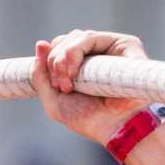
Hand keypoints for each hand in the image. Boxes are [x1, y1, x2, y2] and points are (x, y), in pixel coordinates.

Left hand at [32, 29, 152, 143]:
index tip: (56, 86)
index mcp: (83, 64)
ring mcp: (111, 47)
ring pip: (78, 36)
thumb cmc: (89, 118)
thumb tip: (41, 44)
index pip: (61, 45)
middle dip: (56, 60)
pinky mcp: (124, 44)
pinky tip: (74, 74)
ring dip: (64, 57)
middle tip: (62, 86)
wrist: (114, 127)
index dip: (51, 59)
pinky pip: (91, 38)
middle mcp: (98, 53)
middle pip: (68, 38)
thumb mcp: (54, 100)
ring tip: (69, 84)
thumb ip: (41, 75)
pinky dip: (75, 52)